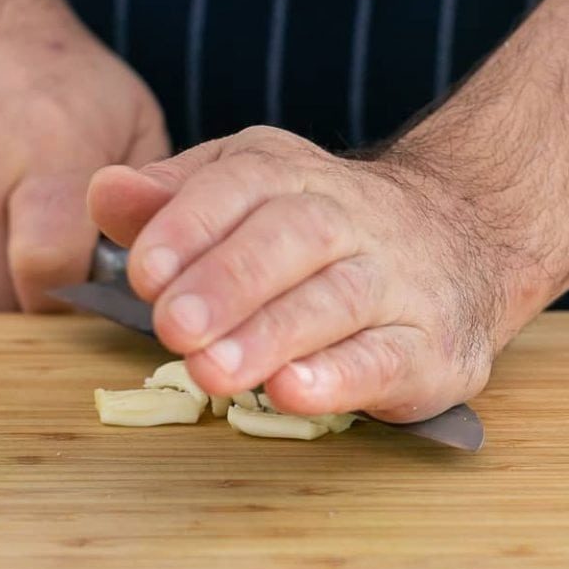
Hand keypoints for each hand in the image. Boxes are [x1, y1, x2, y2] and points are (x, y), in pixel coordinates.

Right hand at [0, 0, 168, 311]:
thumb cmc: (54, 71)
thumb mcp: (130, 117)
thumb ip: (147, 200)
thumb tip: (153, 275)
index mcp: (47, 148)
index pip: (45, 268)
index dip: (68, 298)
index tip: (82, 290)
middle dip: (28, 308)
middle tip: (52, 278)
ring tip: (11, 238)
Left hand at [88, 126, 521, 420]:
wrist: (463, 238)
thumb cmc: (322, 226)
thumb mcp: (248, 190)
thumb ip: (174, 198)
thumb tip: (105, 192)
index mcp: (295, 177)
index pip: (244, 183)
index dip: (191, 224)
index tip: (145, 270)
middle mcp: (351, 220)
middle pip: (295, 236)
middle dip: (230, 279)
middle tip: (174, 325)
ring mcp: (397, 282)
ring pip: (339, 299)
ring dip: (272, 334)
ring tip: (212, 371)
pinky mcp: (432, 345)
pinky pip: (391, 356)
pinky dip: (341, 375)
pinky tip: (292, 391)